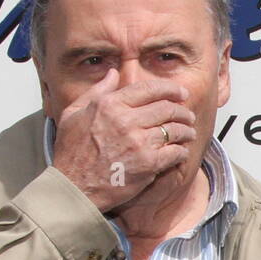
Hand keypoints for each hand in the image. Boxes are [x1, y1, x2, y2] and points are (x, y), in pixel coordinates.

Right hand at [51, 69, 197, 212]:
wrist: (74, 186)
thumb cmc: (71, 152)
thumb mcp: (74, 112)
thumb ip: (97, 91)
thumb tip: (113, 74)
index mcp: (110, 104)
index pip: (149, 89)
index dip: (170, 89)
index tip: (180, 93)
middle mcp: (126, 120)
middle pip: (167, 108)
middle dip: (182, 110)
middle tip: (188, 115)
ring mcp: (139, 142)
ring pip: (174, 129)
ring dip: (186, 130)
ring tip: (189, 132)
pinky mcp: (148, 164)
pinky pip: (175, 152)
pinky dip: (182, 151)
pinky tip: (181, 152)